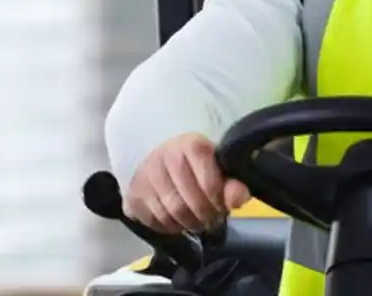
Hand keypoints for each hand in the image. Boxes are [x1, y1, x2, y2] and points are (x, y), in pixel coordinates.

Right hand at [123, 133, 251, 233]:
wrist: (165, 162)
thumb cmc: (198, 167)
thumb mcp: (220, 171)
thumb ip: (233, 185)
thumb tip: (239, 199)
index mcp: (191, 144)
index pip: (208, 182)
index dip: (217, 201)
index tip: (222, 208)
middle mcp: (164, 155)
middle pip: (186, 203)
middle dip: (202, 217)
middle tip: (210, 221)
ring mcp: (144, 174)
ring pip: (169, 214)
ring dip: (186, 224)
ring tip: (196, 221)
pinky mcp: (132, 192)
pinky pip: (152, 220)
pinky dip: (168, 227)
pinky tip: (177, 220)